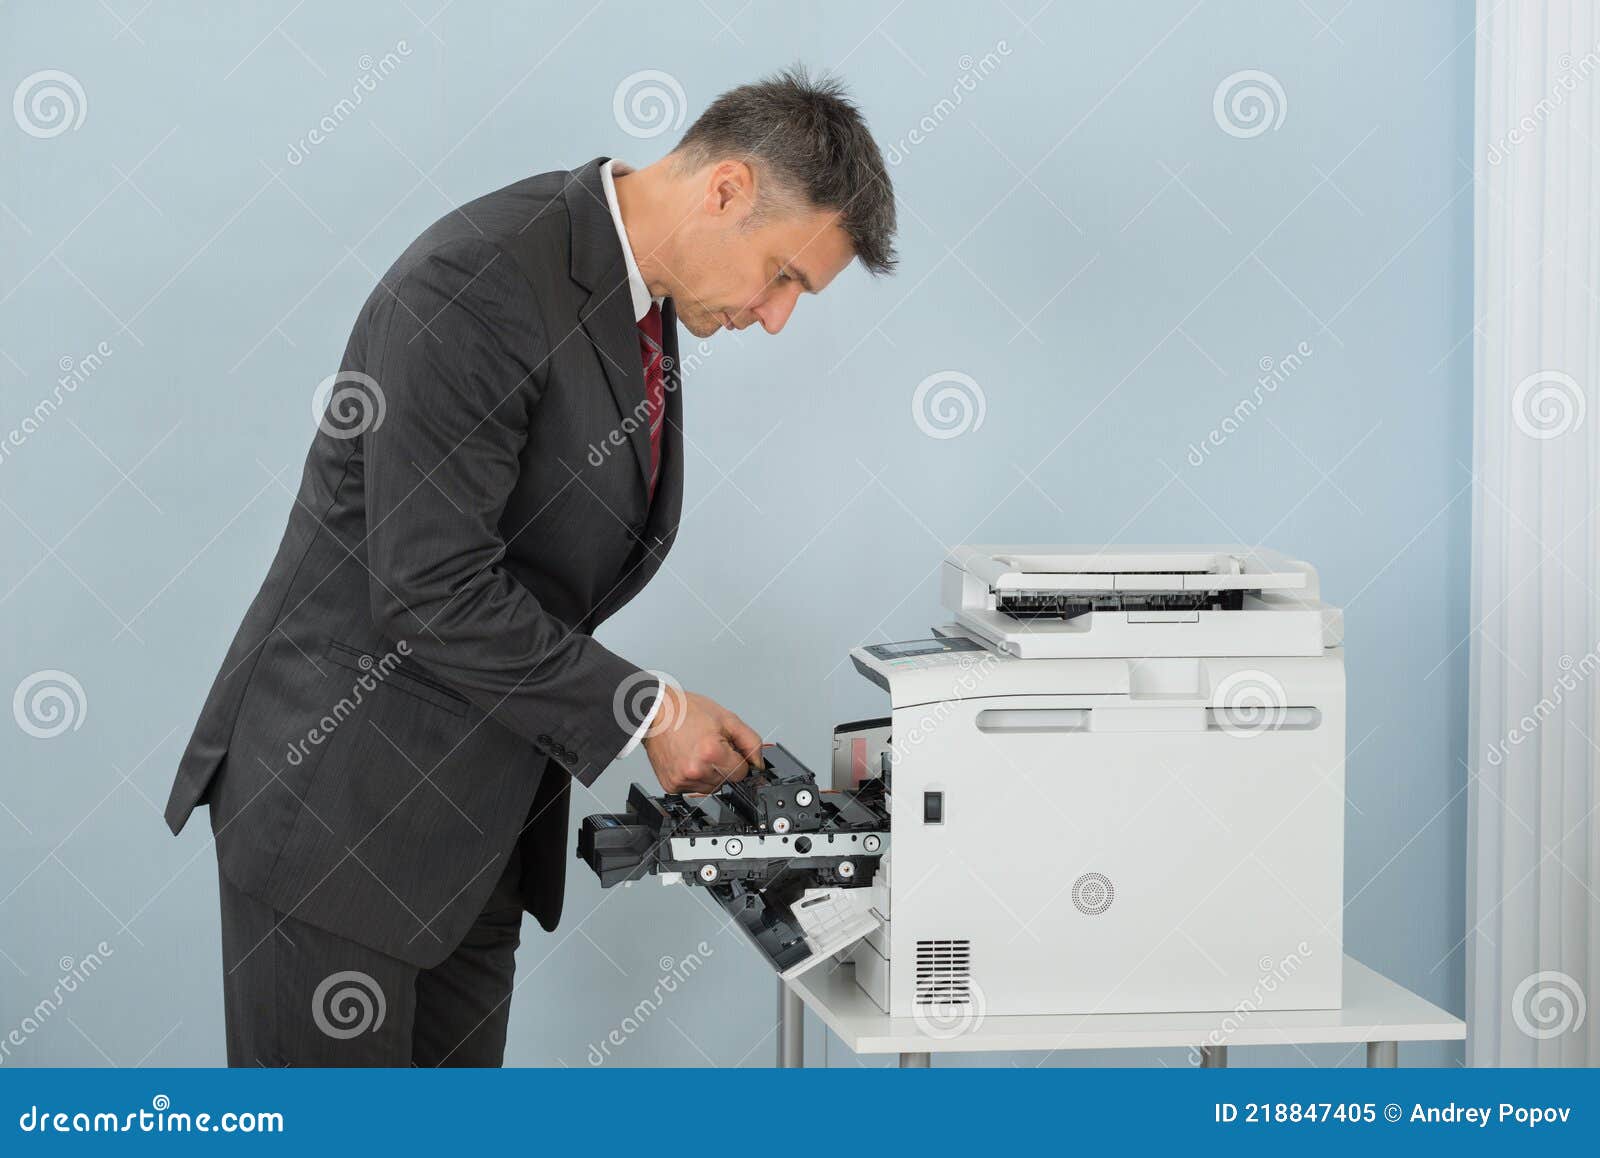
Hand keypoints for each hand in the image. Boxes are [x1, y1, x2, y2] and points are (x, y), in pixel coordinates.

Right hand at [642, 684, 762, 794]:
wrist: (655, 712)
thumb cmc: (686, 712)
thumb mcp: (727, 719)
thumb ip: (750, 742)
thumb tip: (759, 762)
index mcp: (711, 753)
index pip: (742, 773)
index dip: (738, 759)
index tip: (729, 749)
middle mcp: (696, 770)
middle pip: (727, 782)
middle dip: (724, 766)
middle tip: (710, 746)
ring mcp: (682, 780)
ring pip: (711, 787)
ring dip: (710, 773)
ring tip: (697, 751)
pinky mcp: (671, 786)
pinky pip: (693, 789)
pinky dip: (695, 777)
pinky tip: (688, 759)